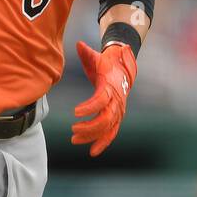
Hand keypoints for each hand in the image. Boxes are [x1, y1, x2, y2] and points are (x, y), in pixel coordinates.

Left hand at [71, 40, 137, 156]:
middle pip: (105, 119)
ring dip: (92, 137)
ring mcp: (118, 111)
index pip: (101, 100)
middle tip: (73, 129)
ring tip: (74, 140)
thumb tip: (78, 44)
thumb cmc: (106, 63)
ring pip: (108, 129)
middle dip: (90, 127)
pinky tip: (92, 152)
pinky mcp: (117, 118)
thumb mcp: (97, 56)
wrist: (123, 69)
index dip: (89, 107)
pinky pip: (112, 133)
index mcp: (110, 86)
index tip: (75, 112)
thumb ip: (87, 52)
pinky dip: (103, 143)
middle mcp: (116, 101)